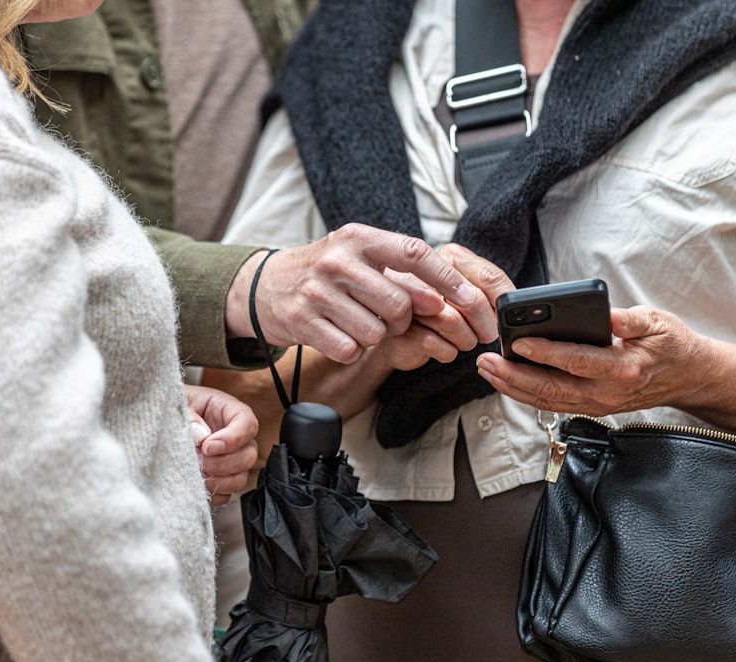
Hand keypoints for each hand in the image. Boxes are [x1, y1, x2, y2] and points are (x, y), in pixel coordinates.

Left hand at [184, 385, 258, 506]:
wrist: (161, 425)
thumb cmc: (173, 407)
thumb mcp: (179, 403)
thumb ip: (190, 416)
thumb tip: (201, 437)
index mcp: (230, 412)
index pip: (248, 424)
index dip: (232, 439)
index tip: (207, 447)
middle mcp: (236, 438)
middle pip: (249, 455)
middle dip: (223, 463)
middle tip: (199, 461)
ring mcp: (230, 461)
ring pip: (241, 479)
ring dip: (218, 481)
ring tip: (195, 473)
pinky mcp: (220, 480)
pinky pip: (225, 495)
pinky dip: (210, 493)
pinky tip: (194, 483)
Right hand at [225, 224, 497, 363]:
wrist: (263, 286)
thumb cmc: (325, 273)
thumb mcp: (358, 256)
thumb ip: (398, 272)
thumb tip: (445, 301)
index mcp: (359, 237)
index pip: (414, 254)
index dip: (448, 280)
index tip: (473, 302)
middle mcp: (338, 259)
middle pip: (399, 304)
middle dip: (402, 321)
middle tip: (387, 318)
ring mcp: (317, 290)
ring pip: (375, 331)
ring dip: (374, 336)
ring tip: (355, 323)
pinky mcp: (301, 320)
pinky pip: (348, 348)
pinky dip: (349, 349)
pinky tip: (336, 334)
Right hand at [383, 244, 515, 370]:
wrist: (405, 334)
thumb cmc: (443, 311)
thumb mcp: (470, 294)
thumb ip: (491, 292)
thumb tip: (513, 305)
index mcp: (449, 257)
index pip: (488, 276)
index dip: (504, 301)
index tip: (509, 317)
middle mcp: (425, 272)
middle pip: (471, 298)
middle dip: (486, 325)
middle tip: (489, 335)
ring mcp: (407, 299)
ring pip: (451, 321)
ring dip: (466, 340)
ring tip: (466, 341)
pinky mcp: (398, 327)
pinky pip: (433, 343)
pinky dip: (447, 352)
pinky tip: (446, 348)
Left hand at [475, 306, 703, 414]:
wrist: (687, 377)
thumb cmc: (671, 345)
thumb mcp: (658, 322)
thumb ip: (631, 320)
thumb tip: (607, 316)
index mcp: (622, 369)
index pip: (576, 361)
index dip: (545, 353)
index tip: (517, 342)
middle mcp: (606, 393)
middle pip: (550, 388)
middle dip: (513, 375)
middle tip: (486, 360)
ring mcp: (596, 404)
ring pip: (546, 400)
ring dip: (512, 387)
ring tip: (487, 370)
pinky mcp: (590, 407)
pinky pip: (552, 403)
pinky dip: (525, 394)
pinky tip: (506, 380)